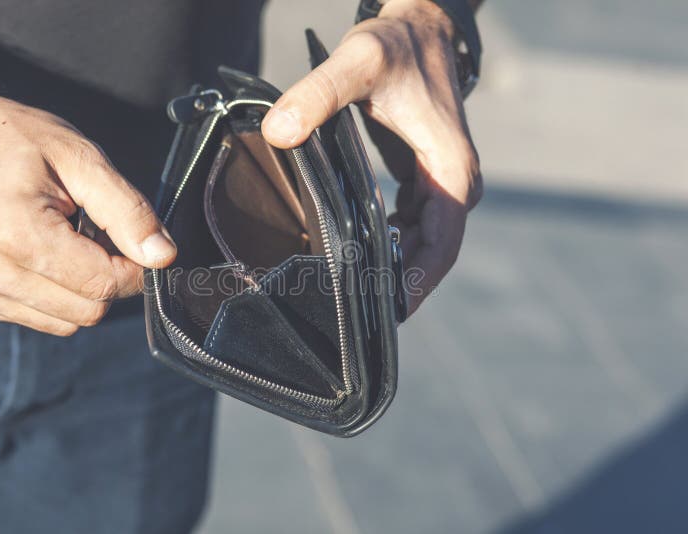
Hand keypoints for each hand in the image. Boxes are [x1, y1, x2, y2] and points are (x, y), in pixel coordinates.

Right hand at [0, 84, 175, 334]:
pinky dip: (56, 294)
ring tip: (66, 241)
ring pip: (67, 322)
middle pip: (89, 310)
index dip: (134, 268)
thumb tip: (164, 256)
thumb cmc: (12, 141)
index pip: (103, 284)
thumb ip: (128, 211)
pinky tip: (42, 254)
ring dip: (82, 289)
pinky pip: (40, 318)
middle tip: (95, 234)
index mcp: (16, 233)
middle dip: (107, 278)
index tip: (132, 241)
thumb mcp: (81, 159)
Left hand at [262, 0, 481, 316]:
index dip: (417, 283)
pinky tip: (360, 256)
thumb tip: (278, 133)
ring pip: (424, 244)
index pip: (441, 246)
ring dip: (397, 269)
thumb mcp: (358, 62)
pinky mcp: (428, 179)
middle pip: (433, 254)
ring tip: (354, 296)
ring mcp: (444, 184)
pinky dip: (392, 245)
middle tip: (356, 314)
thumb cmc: (399, 46)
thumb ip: (316, 95)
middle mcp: (456, 184)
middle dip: (402, 285)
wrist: (422, 26)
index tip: (389, 312)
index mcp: (451, 170)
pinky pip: (415, 226)